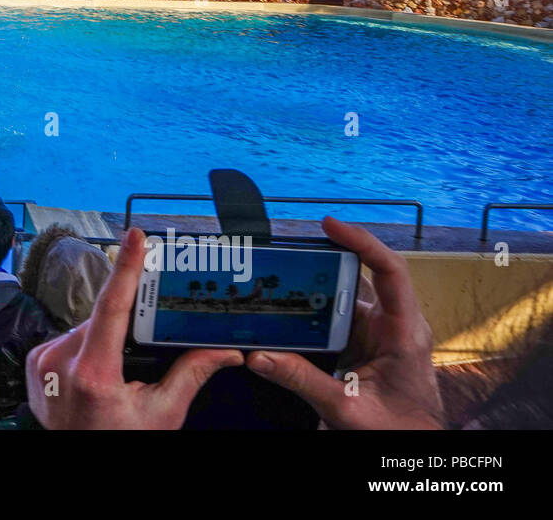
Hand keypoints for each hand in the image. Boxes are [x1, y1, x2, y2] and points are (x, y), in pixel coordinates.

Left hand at [26, 227, 242, 428]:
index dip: (127, 267)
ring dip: (103, 339)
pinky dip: (85, 349)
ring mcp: (43, 361)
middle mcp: (60, 362)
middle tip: (137, 356)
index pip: (112, 306)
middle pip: (102, 319)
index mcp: (93, 374)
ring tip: (116, 374)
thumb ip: (190, 375)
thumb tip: (223, 351)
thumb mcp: (161, 414)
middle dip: (124, 329)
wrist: (80, 468)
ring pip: (84, 328)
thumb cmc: (119, 443)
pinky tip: (94, 376)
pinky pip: (67, 340)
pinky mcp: (34, 363)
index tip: (135, 238)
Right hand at [246, 216, 443, 429]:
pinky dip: (317, 306)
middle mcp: (396, 324)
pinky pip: (341, 313)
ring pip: (349, 294)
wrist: (411, 446)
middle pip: (363, 274)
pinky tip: (293, 306)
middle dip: (327, 259)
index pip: (390, 271)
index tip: (330, 225)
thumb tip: (261, 356)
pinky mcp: (368, 341)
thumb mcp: (346, 407)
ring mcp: (382, 331)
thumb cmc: (396, 429)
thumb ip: (302, 380)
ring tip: (285, 274)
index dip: (362, 242)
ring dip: (320, 285)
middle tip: (292, 248)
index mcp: (404, 332)